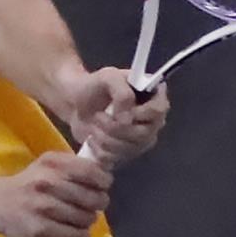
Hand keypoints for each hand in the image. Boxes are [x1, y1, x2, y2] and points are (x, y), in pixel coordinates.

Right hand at [0, 151, 112, 236]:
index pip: (93, 173)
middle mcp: (49, 183)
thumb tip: (105, 176)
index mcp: (54, 164)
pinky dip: (81, 233)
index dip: (103, 182)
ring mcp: (44, 208)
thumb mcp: (48, 165)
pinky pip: (76, 233)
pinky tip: (75, 230)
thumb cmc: (29, 183)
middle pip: (94, 198)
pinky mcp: (42, 229)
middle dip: (98, 203)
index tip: (101, 187)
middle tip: (92, 205)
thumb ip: (74, 166)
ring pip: (87, 218)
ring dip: (89, 219)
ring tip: (81, 218)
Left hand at [50, 65, 170, 167]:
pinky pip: (113, 159)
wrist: (75, 103)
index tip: (123, 110)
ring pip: (126, 149)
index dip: (141, 113)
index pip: (160, 110)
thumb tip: (127, 119)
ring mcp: (139, 141)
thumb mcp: (108, 77)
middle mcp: (151, 122)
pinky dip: (97, 148)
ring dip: (103, 136)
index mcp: (152, 98)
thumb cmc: (94, 86)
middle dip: (114, 126)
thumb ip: (122, 92)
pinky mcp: (123, 155)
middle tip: (98, 115)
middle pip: (142, 134)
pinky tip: (92, 137)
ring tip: (94, 123)